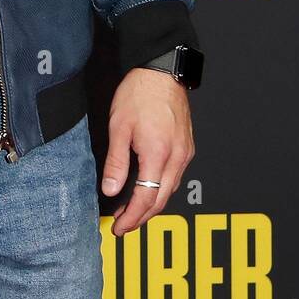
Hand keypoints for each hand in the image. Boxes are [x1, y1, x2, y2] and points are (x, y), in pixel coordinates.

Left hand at [101, 68, 194, 236]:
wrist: (162, 71)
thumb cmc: (139, 93)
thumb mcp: (119, 127)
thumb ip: (116, 162)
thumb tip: (110, 190)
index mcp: (157, 154)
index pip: (145, 198)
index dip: (131, 217)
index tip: (119, 227)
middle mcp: (176, 158)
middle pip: (161, 200)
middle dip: (141, 217)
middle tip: (123, 226)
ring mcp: (185, 153)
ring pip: (170, 191)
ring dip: (151, 205)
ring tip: (131, 211)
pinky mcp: (187, 147)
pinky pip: (175, 177)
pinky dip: (160, 189)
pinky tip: (148, 189)